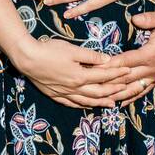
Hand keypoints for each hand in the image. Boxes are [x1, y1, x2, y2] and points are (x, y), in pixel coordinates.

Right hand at [11, 36, 133, 108]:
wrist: (27, 59)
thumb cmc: (50, 50)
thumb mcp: (72, 50)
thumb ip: (90, 56)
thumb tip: (107, 60)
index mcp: (80, 76)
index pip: (103, 76)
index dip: (117, 73)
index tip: (128, 70)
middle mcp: (74, 88)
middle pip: (98, 92)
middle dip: (113, 90)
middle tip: (125, 89)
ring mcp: (64, 93)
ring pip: (86, 101)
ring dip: (101, 102)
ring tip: (112, 103)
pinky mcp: (55, 95)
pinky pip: (72, 103)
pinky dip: (82, 105)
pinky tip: (86, 105)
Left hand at [100, 9, 154, 105]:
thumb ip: (150, 19)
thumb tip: (135, 19)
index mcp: (151, 54)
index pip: (125, 62)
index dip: (110, 66)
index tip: (95, 69)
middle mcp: (152, 68)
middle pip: (125, 79)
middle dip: (108, 83)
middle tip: (90, 86)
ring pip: (133, 89)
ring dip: (117, 94)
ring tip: (100, 99)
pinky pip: (142, 91)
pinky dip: (130, 98)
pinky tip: (119, 103)